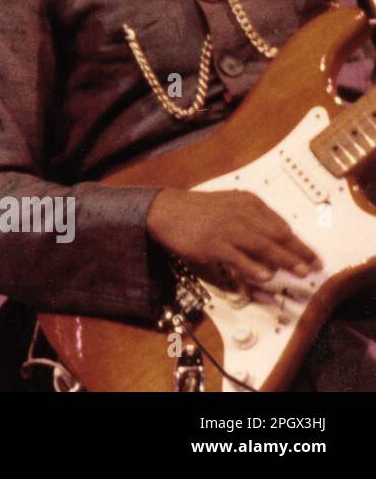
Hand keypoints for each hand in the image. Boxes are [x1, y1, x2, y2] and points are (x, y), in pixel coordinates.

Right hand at [146, 188, 321, 285]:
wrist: (164, 210)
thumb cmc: (196, 211)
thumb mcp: (228, 207)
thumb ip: (250, 222)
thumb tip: (271, 247)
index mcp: (247, 202)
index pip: (280, 224)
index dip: (298, 242)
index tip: (310, 255)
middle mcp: (241, 213)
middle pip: (277, 235)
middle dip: (299, 252)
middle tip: (315, 266)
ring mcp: (227, 228)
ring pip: (264, 246)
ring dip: (285, 261)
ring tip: (301, 273)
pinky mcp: (213, 243)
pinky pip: (239, 257)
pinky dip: (254, 267)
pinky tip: (266, 276)